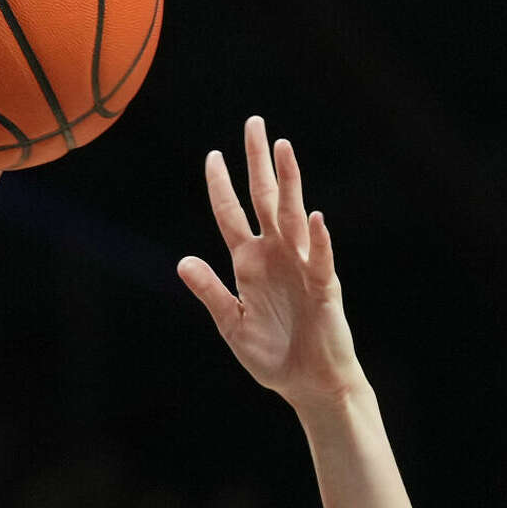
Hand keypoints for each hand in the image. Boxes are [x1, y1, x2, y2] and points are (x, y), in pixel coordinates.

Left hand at [177, 116, 361, 410]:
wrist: (308, 383)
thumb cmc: (273, 354)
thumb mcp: (232, 324)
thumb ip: (210, 292)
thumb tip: (182, 261)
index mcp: (250, 264)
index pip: (232, 216)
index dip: (221, 187)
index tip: (212, 156)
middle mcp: (276, 256)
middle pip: (266, 201)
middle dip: (259, 164)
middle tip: (255, 124)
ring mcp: (302, 268)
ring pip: (293, 218)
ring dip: (290, 184)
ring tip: (284, 149)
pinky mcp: (323, 288)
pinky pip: (320, 259)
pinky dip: (318, 240)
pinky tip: (314, 217)